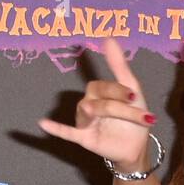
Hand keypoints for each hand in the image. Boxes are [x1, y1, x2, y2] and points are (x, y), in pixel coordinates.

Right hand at [37, 36, 156, 169]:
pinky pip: (66, 132)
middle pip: (97, 99)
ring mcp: (85, 121)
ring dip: (106, 115)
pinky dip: (56, 127)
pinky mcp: (83, 137)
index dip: (119, 91)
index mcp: (100, 91)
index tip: (134, 97)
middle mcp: (89, 103)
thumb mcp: (131, 90)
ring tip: (118, 121)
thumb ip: (118, 66)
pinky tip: (43, 123)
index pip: (104, 86)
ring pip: (88, 112)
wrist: (136, 147)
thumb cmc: (132, 117)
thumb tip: (108, 37)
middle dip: (119, 107)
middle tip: (141, 117)